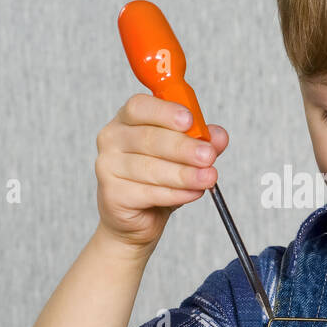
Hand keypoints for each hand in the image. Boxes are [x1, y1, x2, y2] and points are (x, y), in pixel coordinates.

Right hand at [93, 93, 228, 250]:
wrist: (138, 218)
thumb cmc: (158, 179)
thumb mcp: (184, 155)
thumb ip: (201, 141)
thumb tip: (218, 136)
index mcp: (127, 120)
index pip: (139, 107)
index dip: (164, 112)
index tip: (189, 120)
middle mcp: (112, 139)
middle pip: (148, 138)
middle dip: (183, 148)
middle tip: (208, 156)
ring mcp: (107, 167)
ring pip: (150, 168)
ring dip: (184, 174)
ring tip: (208, 178)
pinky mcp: (112, 195)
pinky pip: (148, 193)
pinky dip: (175, 194)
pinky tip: (193, 193)